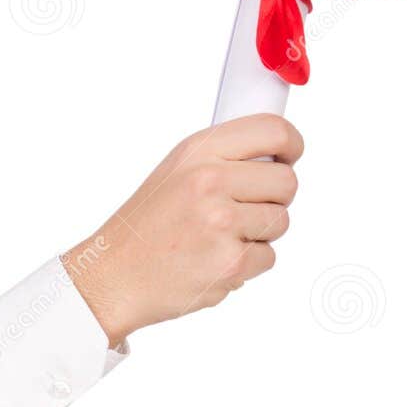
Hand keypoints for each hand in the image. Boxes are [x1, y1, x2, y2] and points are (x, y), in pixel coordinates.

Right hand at [62, 113, 303, 346]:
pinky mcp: (230, 262)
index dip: (292, 146)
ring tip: (220, 237)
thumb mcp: (176, 170)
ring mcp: (221, 222)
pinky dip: (247, 263)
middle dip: (274, 199)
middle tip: (244, 209)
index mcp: (198, 151)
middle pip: (287, 182)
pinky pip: (268, 257)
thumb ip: (222, 157)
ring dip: (259, 233)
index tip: (289, 158)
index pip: (274, 132)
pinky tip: (214, 260)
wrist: (114, 274)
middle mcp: (209, 180)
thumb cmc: (146, 225)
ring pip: (281, 221)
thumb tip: (276, 156)